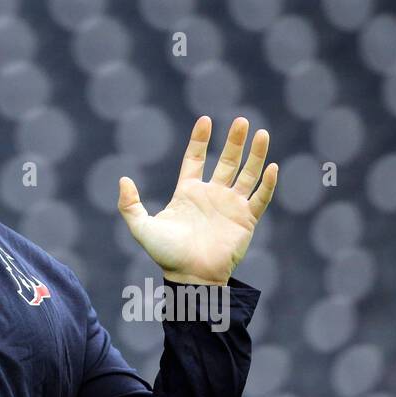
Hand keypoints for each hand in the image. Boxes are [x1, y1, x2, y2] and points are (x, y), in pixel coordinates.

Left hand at [117, 116, 277, 285]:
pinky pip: (260, 198)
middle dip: (234, 141)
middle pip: (226, 161)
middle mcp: (211, 195)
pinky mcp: (245, 220)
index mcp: (188, 192)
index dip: (200, 140)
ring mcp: (230, 206)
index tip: (205, 120)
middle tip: (241, 120)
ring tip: (262, 133)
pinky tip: (272, 167)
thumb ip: (130, 204)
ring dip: (256, 155)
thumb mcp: (141, 227)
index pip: (196, 159)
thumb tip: (123, 179)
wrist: (190, 276)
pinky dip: (267, 183)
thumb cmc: (166, 254)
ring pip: (247, 174)